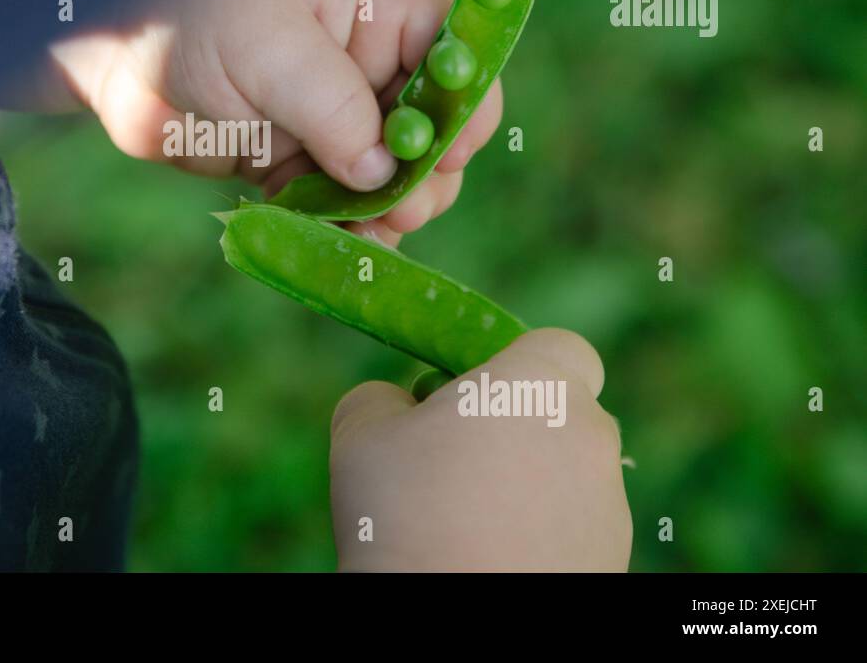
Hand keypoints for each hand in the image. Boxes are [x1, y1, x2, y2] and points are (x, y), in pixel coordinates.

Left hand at [48, 0, 502, 243]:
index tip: (449, 151)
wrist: (105, 56)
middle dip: (426, 167)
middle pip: (431, 120)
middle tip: (402, 206)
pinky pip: (341, 197)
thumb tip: (382, 172)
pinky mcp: (297, 155)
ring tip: (376, 229)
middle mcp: (362, 53)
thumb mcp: (268, 47)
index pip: (453, 48)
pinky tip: (349, 245)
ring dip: (391, 204)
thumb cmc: (186, 16)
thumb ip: (333, 106)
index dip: (462, 101)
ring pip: (391, 168)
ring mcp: (331, 109)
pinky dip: (348, 224)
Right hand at [329, 329, 632, 570]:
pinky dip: (536, 536)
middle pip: (560, 412)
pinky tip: (486, 557)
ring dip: (523, 487)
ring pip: (565, 474)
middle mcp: (591, 437)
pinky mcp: (612, 562)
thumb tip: (399, 404)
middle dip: (514, 429)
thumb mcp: (361, 435)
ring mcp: (610, 506)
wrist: (454, 627)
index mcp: (540, 385)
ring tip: (461, 524)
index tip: (465, 397)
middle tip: (451, 464)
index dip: (514, 365)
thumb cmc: (404, 517)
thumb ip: (382, 397)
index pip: (559, 347)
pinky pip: (571, 529)